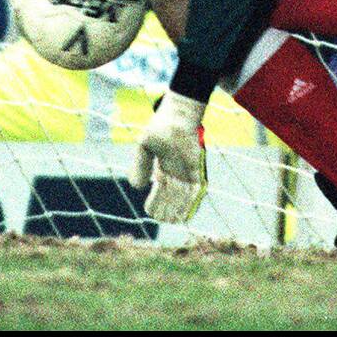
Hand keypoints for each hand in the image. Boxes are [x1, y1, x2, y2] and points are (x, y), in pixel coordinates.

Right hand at [130, 91, 207, 222]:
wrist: (179, 115)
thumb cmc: (161, 127)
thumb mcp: (144, 147)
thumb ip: (139, 166)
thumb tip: (138, 187)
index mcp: (163, 168)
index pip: (159, 191)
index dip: (155, 203)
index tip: (150, 212)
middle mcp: (176, 172)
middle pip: (172, 196)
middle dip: (167, 209)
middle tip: (162, 219)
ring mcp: (188, 170)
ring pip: (183, 196)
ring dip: (179, 208)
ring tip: (173, 221)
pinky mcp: (198, 168)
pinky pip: (197, 188)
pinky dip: (192, 201)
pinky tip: (187, 211)